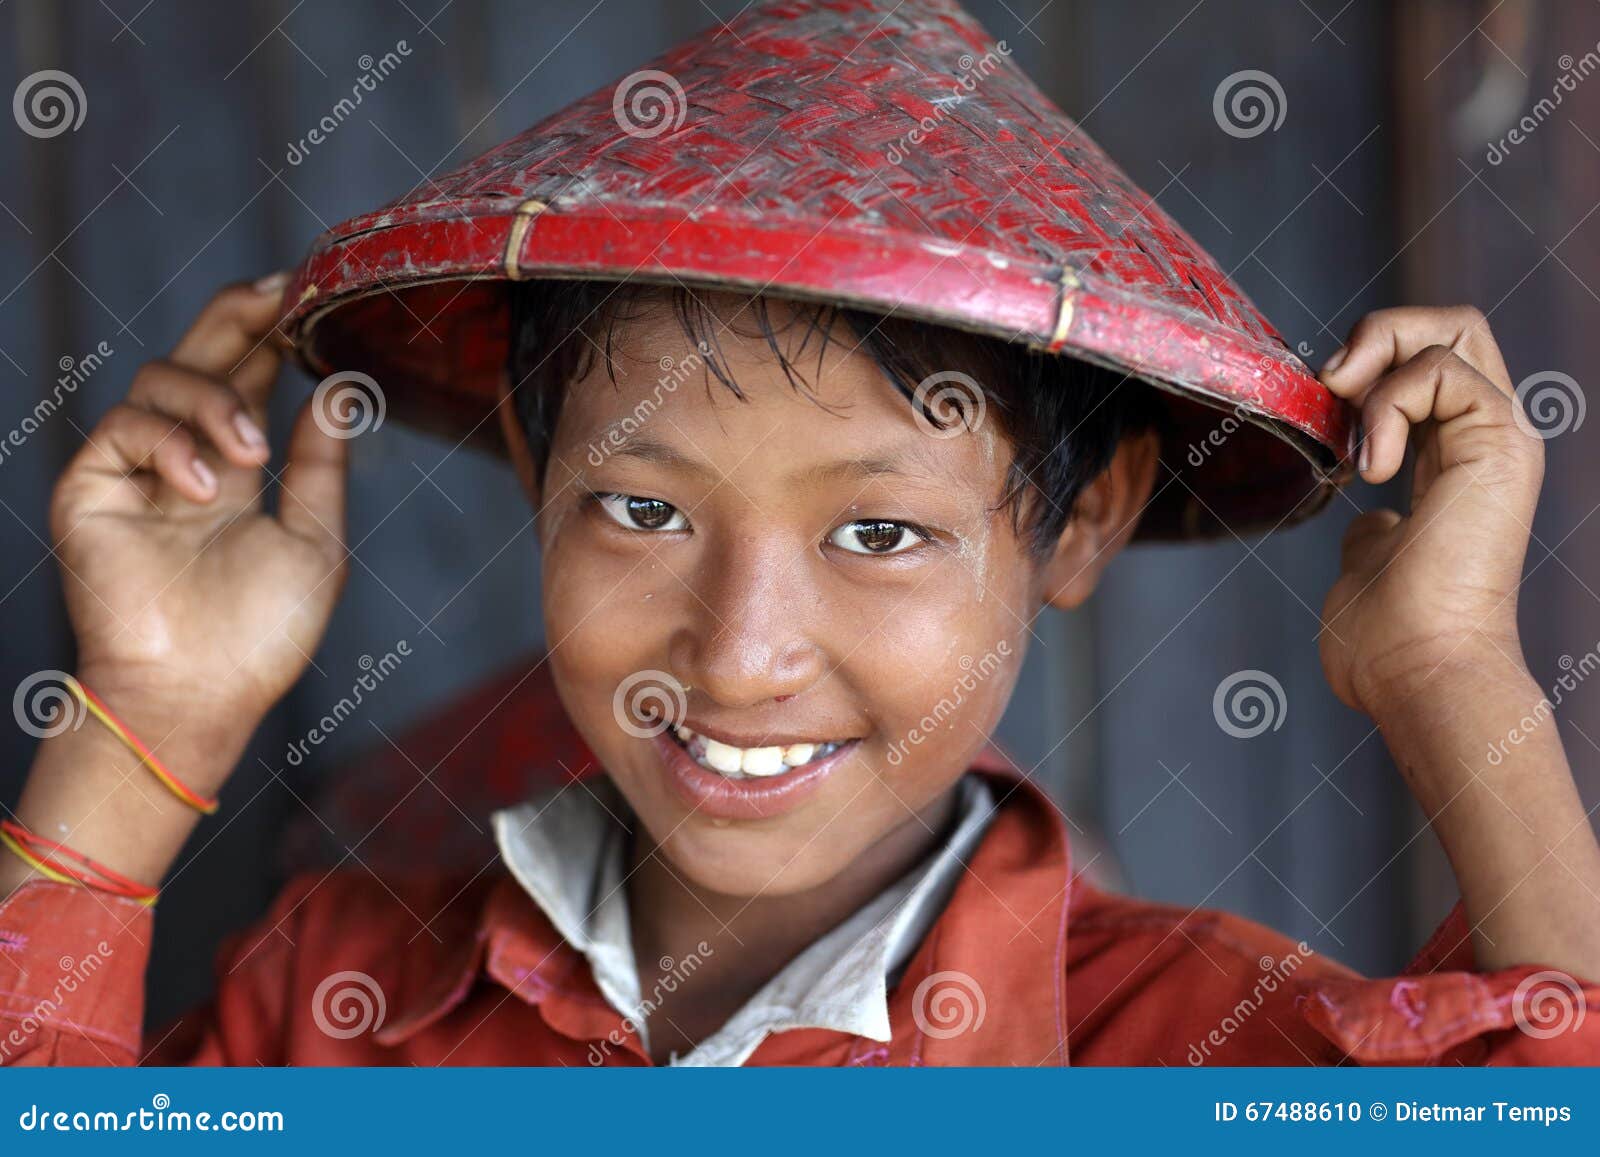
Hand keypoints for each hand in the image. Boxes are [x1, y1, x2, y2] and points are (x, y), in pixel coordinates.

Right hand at [48, 276, 348, 780]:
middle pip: (199, 356)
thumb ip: (320, 463)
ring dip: (216, 400)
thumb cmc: (260, 635)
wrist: (199, 695)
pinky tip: (206, 483)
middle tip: (281, 293)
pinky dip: (171, 442)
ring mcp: (131, 472)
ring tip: (251, 454)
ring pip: (163, 379)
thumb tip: (339, 387)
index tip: (306, 294)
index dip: (270, 332)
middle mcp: (179, 461)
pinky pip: (124, 424)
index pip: (247, 379)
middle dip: (238, 316)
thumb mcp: (314, 539)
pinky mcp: (89, 488)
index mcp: (231, 471)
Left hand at [1315, 305, 1541, 717]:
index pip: (1428, 363)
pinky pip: (1443, 369)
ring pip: (1455, 327)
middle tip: (1333, 392)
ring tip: (1351, 433)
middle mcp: (1487, 441)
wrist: (1420, 674)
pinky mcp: (1500, 445)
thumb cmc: (1389, 642)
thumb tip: (1371, 519)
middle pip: (1453, 325)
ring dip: (1379, 360)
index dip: (1370, 365)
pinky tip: (1371, 465)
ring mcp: (1500, 439)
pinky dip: (1390, 402)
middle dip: (1380, 335)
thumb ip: (1373, 530)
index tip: (1323, 414)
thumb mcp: (1367, 564)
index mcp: (1458, 462)